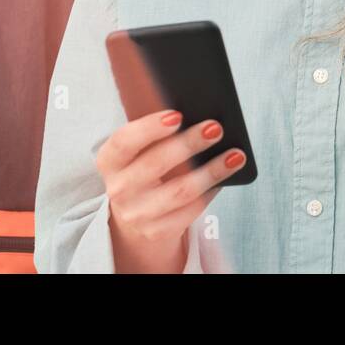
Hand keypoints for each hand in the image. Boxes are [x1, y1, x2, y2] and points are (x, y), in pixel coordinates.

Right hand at [96, 109, 246, 271]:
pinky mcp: (158, 231)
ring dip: (211, 171)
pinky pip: (192, 210)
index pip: (123, 141)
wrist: (136, 214)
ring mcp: (137, 214)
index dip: (149, 127)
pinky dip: (211, 191)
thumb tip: (194, 113)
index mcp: (110, 161)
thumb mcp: (139, 151)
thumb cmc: (144, 168)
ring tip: (234, 155)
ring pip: (180, 191)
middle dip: (189, 143)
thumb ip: (156, 133)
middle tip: (215, 128)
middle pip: (156, 163)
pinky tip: (225, 178)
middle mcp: (119, 189)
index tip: (177, 115)